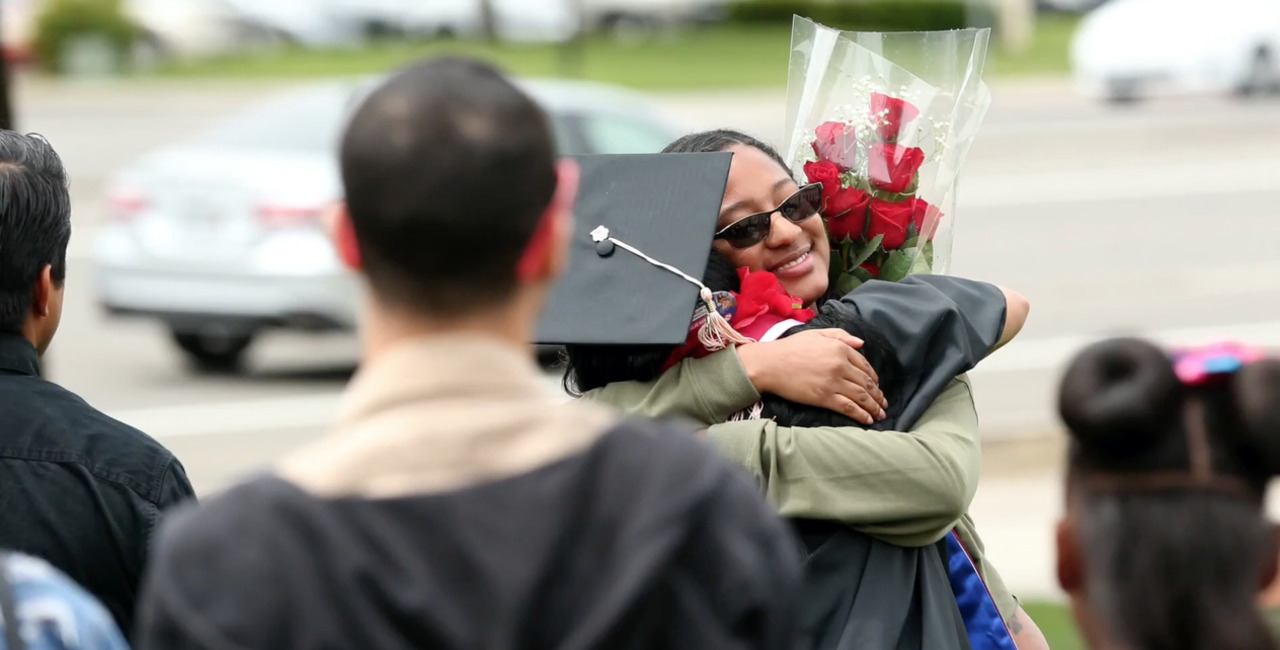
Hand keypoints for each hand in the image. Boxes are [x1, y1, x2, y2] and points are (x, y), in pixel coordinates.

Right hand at [738, 329, 887, 425]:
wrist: (769, 364)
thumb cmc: (790, 348)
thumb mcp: (816, 334)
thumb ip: (841, 336)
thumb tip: (862, 343)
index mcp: (840, 349)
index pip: (865, 365)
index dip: (874, 378)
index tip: (877, 386)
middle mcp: (840, 365)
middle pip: (866, 383)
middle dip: (878, 395)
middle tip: (883, 404)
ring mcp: (833, 382)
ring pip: (861, 396)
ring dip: (874, 407)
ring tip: (880, 414)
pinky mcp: (824, 397)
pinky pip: (849, 407)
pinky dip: (861, 415)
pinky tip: (868, 420)